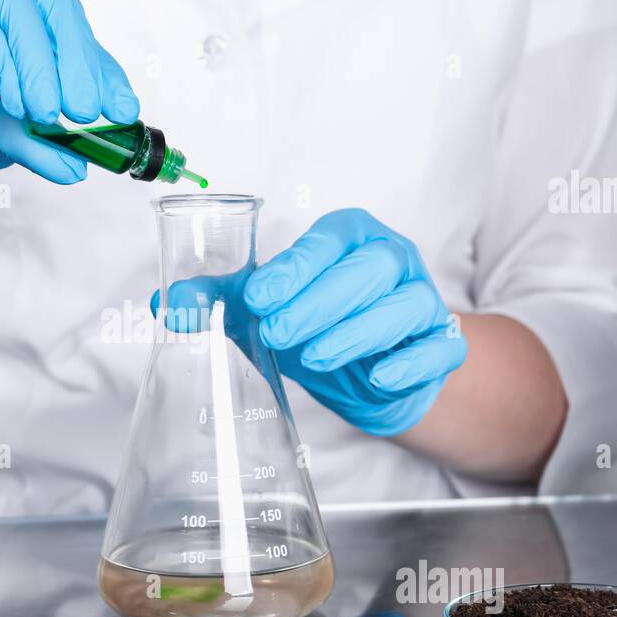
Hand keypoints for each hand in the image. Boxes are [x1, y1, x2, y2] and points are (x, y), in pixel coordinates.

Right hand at [0, 0, 138, 214]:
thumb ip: (34, 146)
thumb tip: (79, 165)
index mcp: (19, 37)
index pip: (76, 40)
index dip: (105, 73)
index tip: (125, 114)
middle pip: (57, 5)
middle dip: (82, 59)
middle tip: (89, 112)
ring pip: (22, 5)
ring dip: (44, 62)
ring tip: (49, 114)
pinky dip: (5, 58)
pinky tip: (15, 100)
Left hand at [242, 208, 465, 435]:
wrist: (374, 375)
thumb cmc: (323, 326)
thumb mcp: (273, 309)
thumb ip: (226, 300)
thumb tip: (172, 301)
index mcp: (353, 238)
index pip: (330, 238)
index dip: (296, 266)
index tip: (258, 297)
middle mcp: (395, 260)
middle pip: (372, 267)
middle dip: (320, 301)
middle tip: (277, 333)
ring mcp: (425, 300)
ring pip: (405, 304)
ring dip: (357, 332)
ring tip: (314, 357)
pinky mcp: (443, 345)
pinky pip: (438, 348)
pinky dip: (409, 364)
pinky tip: (379, 378)